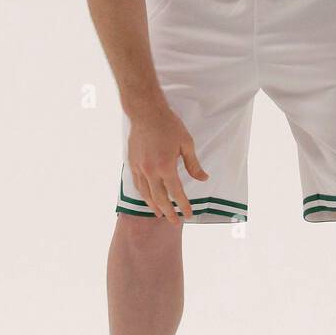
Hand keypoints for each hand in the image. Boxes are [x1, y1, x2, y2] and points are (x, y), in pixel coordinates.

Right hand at [127, 102, 208, 222]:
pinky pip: (137, 184)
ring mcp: (140, 168)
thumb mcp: (186, 143)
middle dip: (169, 212)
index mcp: (166, 166)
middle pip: (160, 198)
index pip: (176, 193)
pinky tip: (148, 198)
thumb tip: (203, 179)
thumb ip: (193, 164)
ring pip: (146, 194)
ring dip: (154, 206)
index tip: (189, 215)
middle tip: (175, 221)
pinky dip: (143, 194)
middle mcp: (151, 171)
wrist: (145, 112)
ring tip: (161, 214)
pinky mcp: (132, 163)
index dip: (183, 205)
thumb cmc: (168, 125)